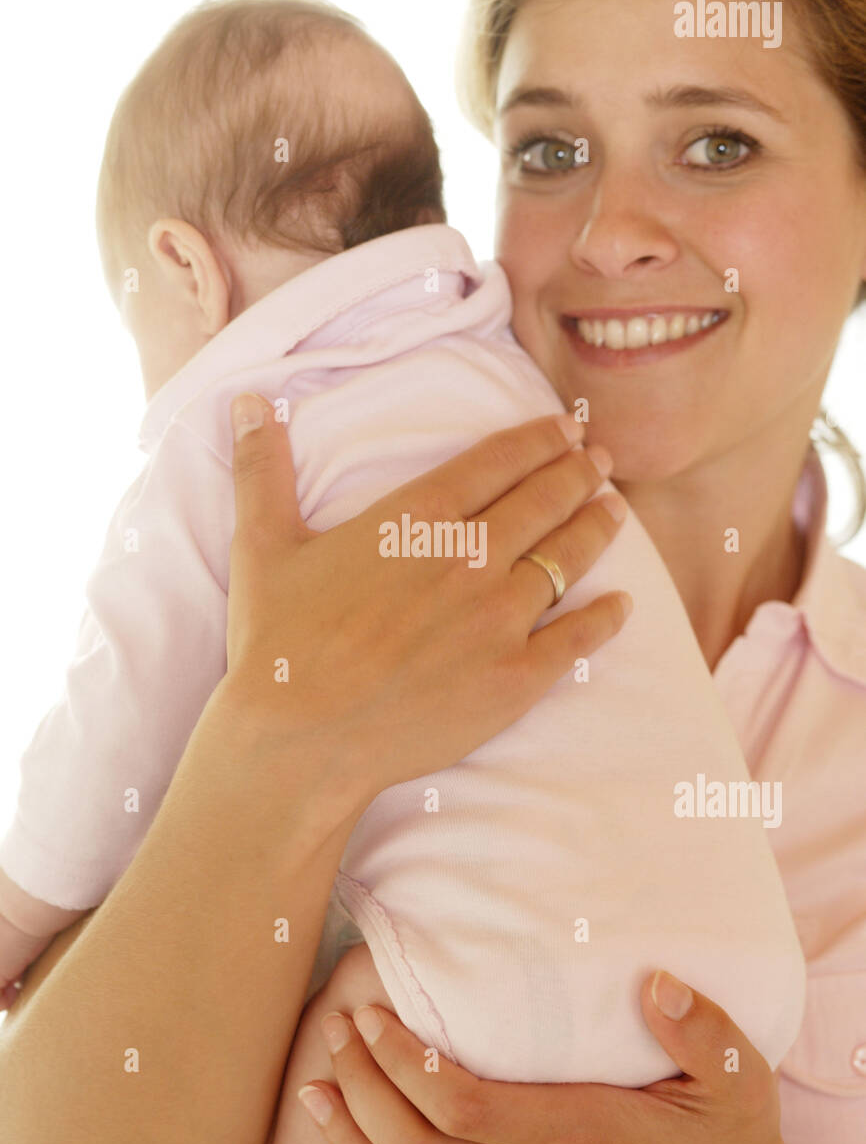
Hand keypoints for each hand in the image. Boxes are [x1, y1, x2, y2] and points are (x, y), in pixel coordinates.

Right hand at [224, 395, 629, 811]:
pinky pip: (576, 640)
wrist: (300, 740)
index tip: (565, 428)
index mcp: (416, 520)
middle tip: (597, 460)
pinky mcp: (513, 679)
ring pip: (568, 559)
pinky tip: (622, 607)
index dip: (538, 439)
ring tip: (614, 510)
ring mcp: (498, 620)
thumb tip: (246, 402)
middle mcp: (469, 559)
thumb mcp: (261, 546)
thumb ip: (262, 470)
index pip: (497, 461)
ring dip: (596, 529)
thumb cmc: (278, 643)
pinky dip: (604, 619)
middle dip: (577, 473)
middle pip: (543, 501)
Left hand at [298, 971, 821, 1143]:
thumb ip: (698, 1029)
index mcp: (577, 1134)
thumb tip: (657, 982)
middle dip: (362, 1091)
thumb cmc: (726, 1139)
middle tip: (337, 1030)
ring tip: (317, 1085)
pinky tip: (353, 1139)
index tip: (372, 1015)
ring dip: (353, 1139)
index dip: (403, 1066)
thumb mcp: (732, 1078)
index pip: (462, 1108)